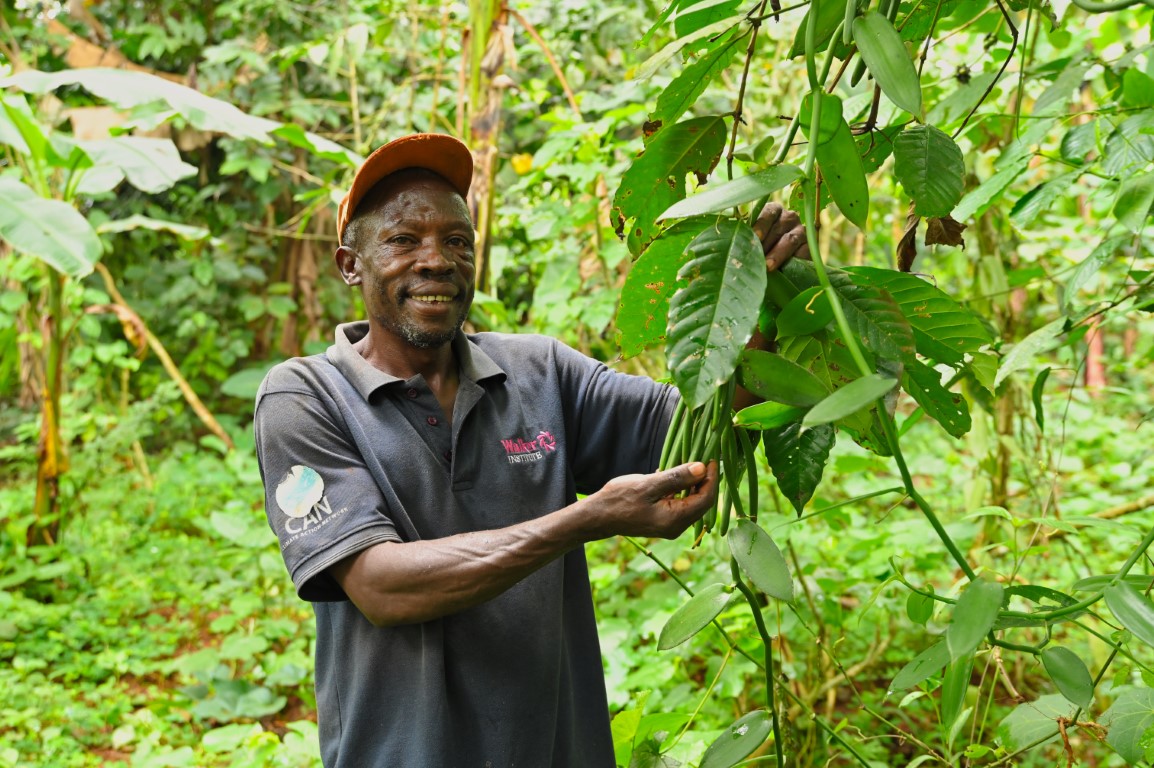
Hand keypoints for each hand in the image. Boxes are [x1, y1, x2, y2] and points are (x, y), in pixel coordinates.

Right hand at [585, 461, 718, 539]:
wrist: (599, 516)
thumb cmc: (620, 499)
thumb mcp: (648, 485)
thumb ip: (676, 478)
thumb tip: (702, 468)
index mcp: (675, 520)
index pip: (705, 499)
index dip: (712, 479)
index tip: (712, 459)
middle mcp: (676, 527)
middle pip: (702, 502)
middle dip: (706, 481)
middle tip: (706, 459)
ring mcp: (670, 526)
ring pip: (692, 503)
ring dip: (695, 484)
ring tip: (694, 464)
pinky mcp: (663, 521)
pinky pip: (681, 505)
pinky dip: (683, 490)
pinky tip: (678, 476)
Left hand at [753, 202, 809, 271]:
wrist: (782, 267)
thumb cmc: (759, 250)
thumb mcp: (753, 241)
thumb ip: (746, 237)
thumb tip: (735, 242)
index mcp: (773, 211)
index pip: (769, 211)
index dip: (762, 223)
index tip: (755, 236)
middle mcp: (789, 217)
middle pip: (778, 227)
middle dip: (766, 244)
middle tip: (756, 257)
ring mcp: (801, 231)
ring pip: (790, 240)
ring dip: (778, 253)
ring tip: (767, 266)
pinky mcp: (810, 246)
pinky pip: (803, 251)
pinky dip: (793, 260)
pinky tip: (785, 269)